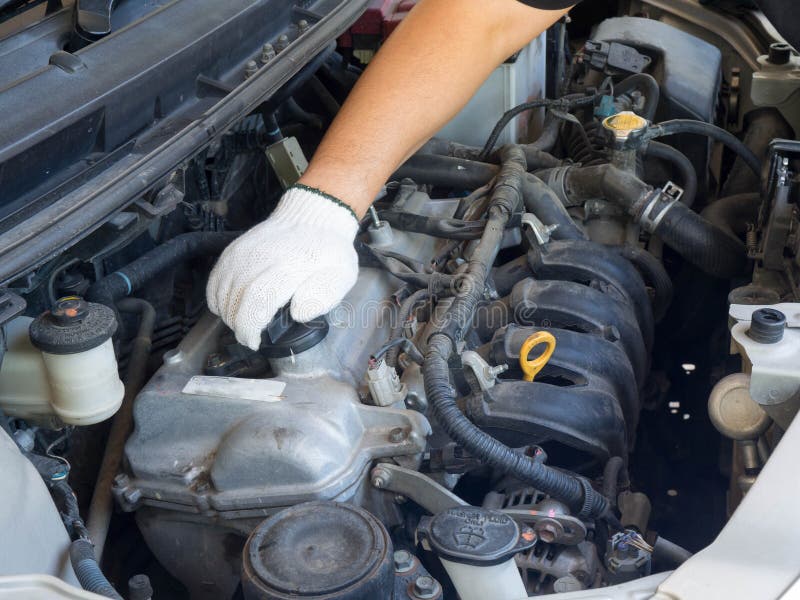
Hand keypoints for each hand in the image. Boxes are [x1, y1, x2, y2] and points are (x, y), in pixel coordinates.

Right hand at [207, 185, 359, 349]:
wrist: (314, 215)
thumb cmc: (329, 251)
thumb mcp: (342, 275)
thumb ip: (324, 296)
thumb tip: (298, 313)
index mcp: (290, 266)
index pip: (259, 300)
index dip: (251, 326)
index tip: (255, 342)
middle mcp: (261, 257)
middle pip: (237, 298)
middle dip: (238, 325)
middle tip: (248, 339)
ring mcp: (244, 251)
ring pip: (222, 289)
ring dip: (227, 313)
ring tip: (240, 325)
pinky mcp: (234, 249)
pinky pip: (215, 277)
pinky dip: (216, 297)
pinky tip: (227, 308)